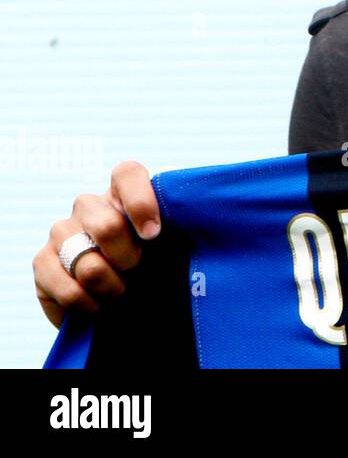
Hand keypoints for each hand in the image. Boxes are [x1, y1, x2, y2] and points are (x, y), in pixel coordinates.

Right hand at [32, 160, 160, 327]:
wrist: (118, 302)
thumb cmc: (152, 264)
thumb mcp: (168, 245)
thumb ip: (173, 230)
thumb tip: (166, 234)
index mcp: (123, 193)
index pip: (126, 173)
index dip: (141, 202)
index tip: (153, 235)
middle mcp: (89, 206)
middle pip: (107, 225)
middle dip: (128, 257)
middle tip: (136, 269)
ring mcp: (62, 231)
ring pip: (88, 262)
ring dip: (111, 286)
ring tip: (120, 292)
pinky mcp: (42, 261)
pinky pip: (68, 287)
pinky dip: (89, 304)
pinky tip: (98, 306)